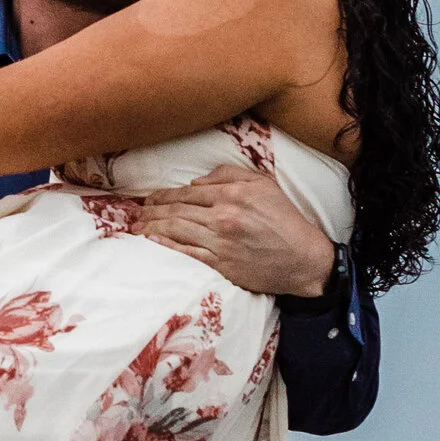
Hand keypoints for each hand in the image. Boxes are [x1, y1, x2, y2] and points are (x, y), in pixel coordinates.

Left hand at [133, 169, 337, 299]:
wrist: (302, 257)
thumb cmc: (285, 219)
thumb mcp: (264, 185)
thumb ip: (230, 175)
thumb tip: (196, 182)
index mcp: (232, 195)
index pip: (187, 192)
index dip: (164, 195)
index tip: (151, 198)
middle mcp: (223, 217)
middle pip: (176, 211)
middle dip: (152, 210)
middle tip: (137, 212)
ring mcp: (220, 243)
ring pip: (176, 231)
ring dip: (152, 227)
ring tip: (136, 227)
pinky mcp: (221, 265)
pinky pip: (186, 254)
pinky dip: (166, 246)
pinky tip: (152, 242)